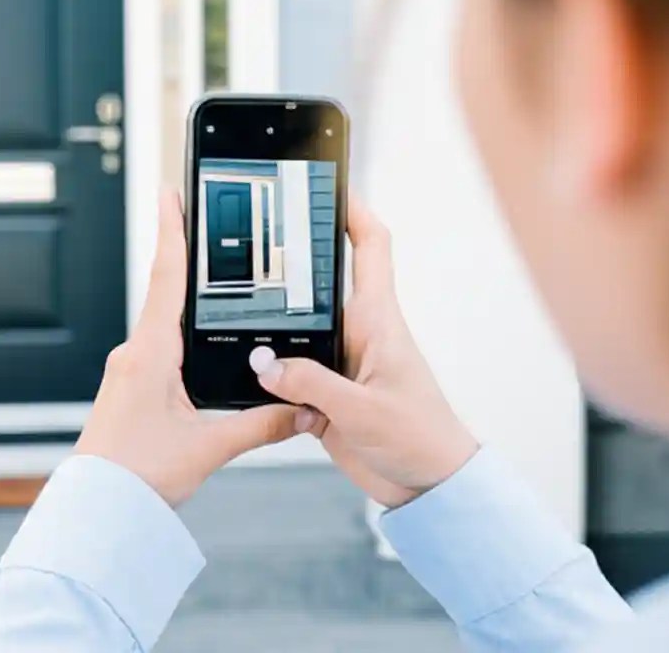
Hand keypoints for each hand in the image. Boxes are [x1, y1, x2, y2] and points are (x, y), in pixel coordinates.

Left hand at [75, 189, 301, 506]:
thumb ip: (262, 425)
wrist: (97, 512)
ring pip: (162, 326)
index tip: (170, 191)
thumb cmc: (138, 477)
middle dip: (184, 258)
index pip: (165, 278)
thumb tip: (304, 410)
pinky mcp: (127, 392)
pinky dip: (180, 339)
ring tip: (209, 278)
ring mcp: (127, 373)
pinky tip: (198, 349)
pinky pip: (158, 351)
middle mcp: (133, 355)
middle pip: (164, 293)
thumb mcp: (209, 447)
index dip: (171, 232)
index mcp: (150, 354)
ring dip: (184, 302)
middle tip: (198, 219)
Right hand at [254, 198, 478, 507]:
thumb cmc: (419, 439)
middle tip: (248, 250)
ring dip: (272, 341)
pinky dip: (271, 384)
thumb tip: (265, 363)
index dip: (350, 209)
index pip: (368, 247)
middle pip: (315, 286)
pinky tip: (259, 393)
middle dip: (284, 271)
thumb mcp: (362, 411)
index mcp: (377, 321)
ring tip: (241, 335)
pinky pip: (287, 377)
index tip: (324, 182)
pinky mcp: (326, 395)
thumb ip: (310, 384)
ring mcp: (339, 364)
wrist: (427, 486)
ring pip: (292, 336)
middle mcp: (357, 334)